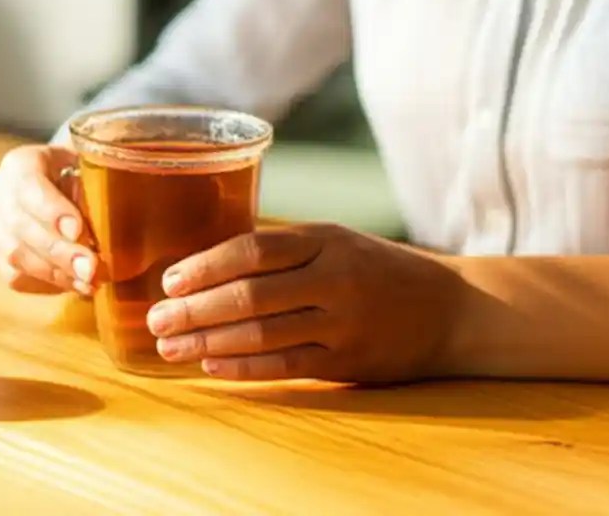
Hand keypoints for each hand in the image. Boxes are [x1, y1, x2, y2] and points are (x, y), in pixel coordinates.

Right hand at [0, 145, 97, 294]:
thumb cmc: (82, 173)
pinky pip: (15, 277)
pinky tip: (75, 284)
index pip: (28, 185)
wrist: (61, 184)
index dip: (50, 210)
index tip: (77, 230)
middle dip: (58, 251)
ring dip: (55, 273)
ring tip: (89, 281)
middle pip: (21, 226)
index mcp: (20, 163)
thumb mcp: (90, 165)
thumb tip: (114, 211)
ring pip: (16, 255)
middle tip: (90, 268)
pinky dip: (47, 284)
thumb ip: (99, 180)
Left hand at [146, 224, 462, 382]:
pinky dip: (243, 368)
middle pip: (250, 295)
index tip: (169, 280)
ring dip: (208, 343)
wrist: (452, 308)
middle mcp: (334, 278)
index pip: (254, 249)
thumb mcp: (334, 241)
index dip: (206, 266)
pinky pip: (286, 366)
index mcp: (325, 240)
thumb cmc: (375, 269)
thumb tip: (203, 262)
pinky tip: (211, 367)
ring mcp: (343, 322)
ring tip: (170, 348)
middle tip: (156, 319)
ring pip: (263, 334)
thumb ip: (282, 250)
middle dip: (195, 310)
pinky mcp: (349, 360)